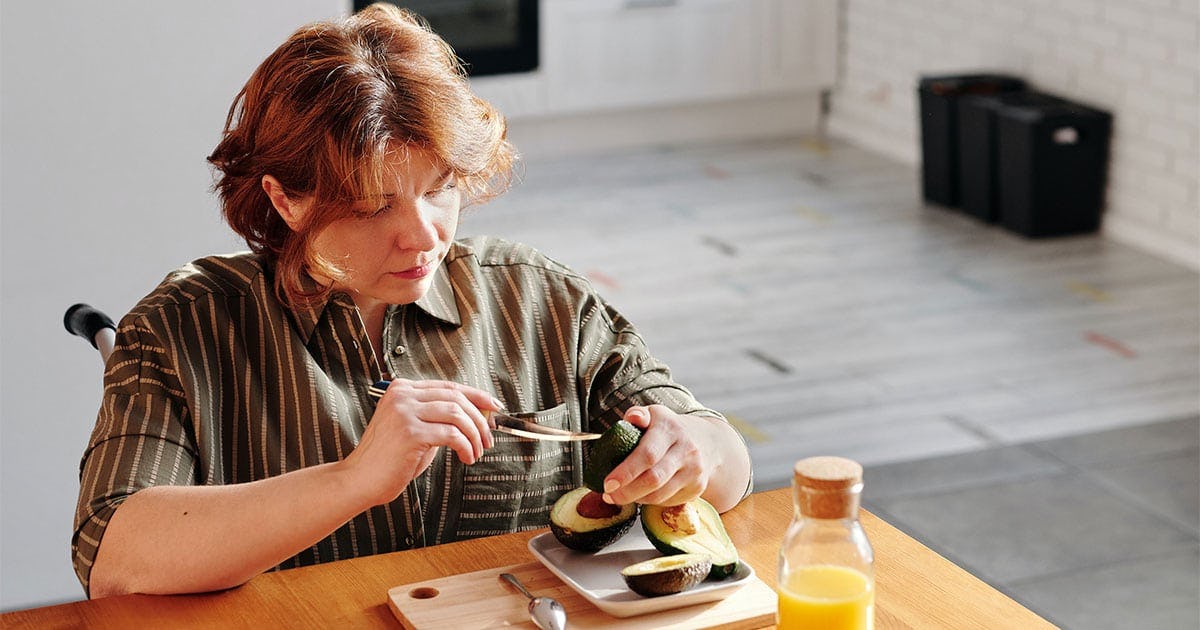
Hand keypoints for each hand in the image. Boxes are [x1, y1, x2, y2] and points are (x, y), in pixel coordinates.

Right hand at [341, 378, 500, 505]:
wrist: (360, 480)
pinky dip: (466, 447)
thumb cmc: (389, 459)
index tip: (494, 407)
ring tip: (477, 452)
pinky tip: (467, 458)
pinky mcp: (411, 432)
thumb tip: (477, 415)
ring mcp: (405, 412)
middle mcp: (403, 395)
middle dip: (480, 418)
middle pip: (456, 397)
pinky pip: (452, 434)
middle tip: (488, 439)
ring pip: (457, 414)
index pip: (449, 386)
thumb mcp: (415, 429)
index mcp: (402, 389)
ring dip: (474, 435)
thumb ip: (438, 418)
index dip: (476, 395)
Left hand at [601, 405, 716, 506]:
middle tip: (609, 495)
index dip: (626, 472)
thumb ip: (638, 415)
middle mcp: (686, 450)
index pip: (647, 454)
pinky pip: (668, 502)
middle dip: (627, 492)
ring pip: (660, 495)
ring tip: (620, 496)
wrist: (708, 442)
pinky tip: (640, 495)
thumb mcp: (654, 415)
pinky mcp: (697, 487)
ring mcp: (694, 471)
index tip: (608, 483)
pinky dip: (650, 502)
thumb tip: (632, 418)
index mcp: (670, 429)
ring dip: (636, 499)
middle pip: (654, 479)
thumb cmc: (669, 429)